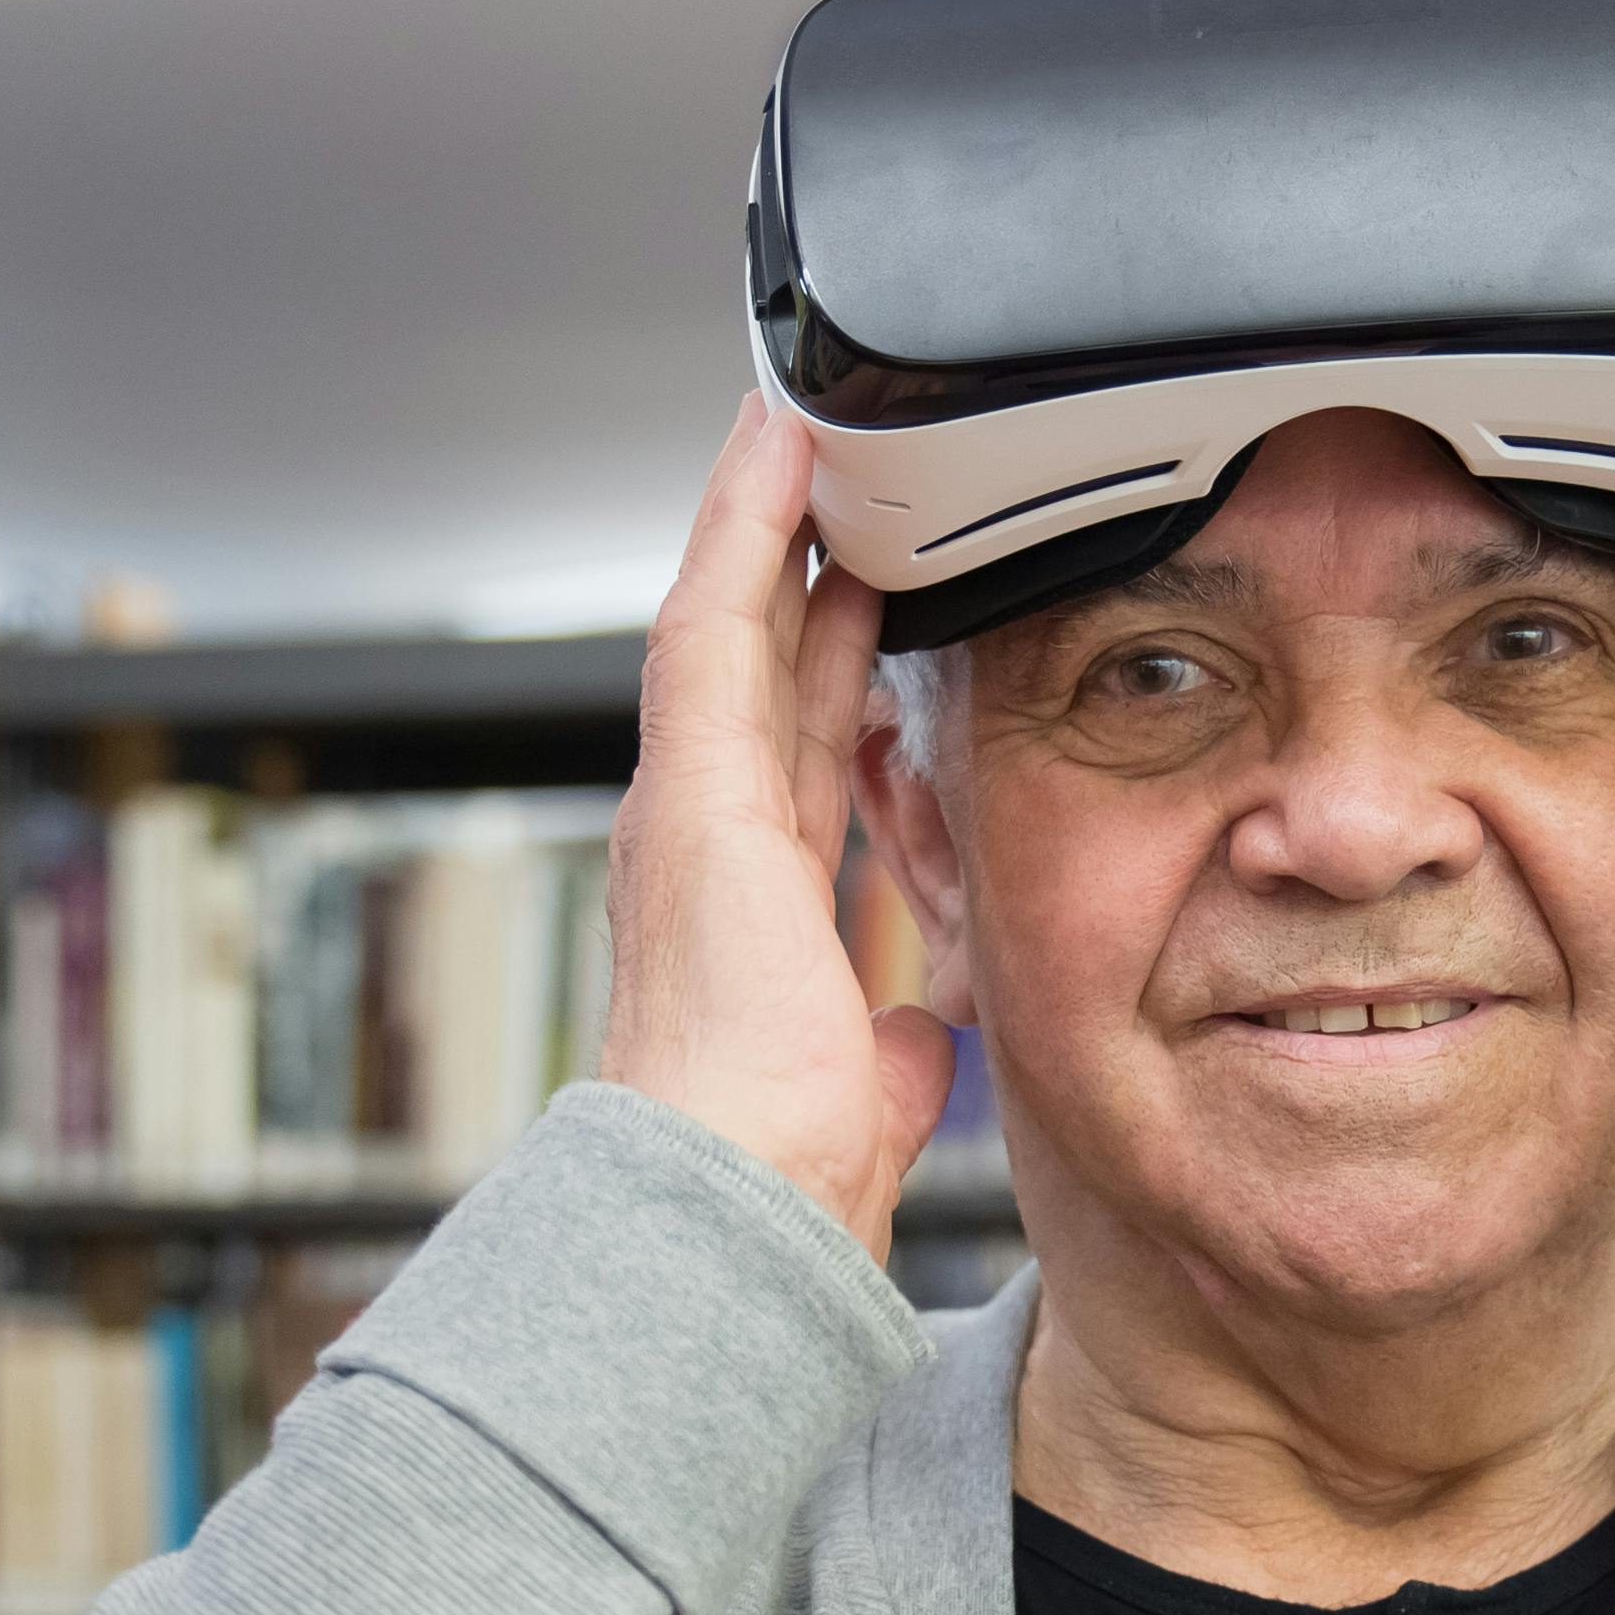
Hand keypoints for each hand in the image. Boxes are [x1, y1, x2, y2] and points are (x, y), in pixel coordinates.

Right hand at [605, 398, 959, 1257]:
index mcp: (752, 902)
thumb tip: (926, 1037)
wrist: (731, 1197)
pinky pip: (713, 622)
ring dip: (761, 515)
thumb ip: (897, 1048)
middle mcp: (706, 840)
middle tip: (837, 469)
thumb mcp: (872, 1087)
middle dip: (794, 568)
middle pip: (760, 666)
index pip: (801, 748)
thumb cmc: (782, 1168)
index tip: (869, 592)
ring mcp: (687, 806)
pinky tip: (774, 446)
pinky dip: (739, 527)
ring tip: (798, 417)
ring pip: (728, 619)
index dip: (831, 663)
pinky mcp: (690, 788)